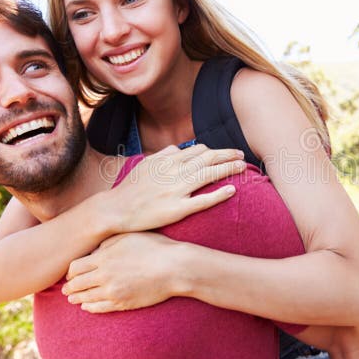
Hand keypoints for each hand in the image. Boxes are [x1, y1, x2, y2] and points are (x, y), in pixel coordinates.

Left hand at [62, 232, 181, 312]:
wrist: (174, 267)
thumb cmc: (154, 247)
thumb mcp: (128, 237)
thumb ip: (106, 244)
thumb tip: (92, 252)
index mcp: (104, 258)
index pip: (75, 267)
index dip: (70, 272)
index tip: (70, 273)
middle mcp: (104, 276)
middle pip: (77, 284)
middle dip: (69, 287)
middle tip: (66, 288)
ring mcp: (113, 291)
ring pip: (86, 298)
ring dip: (77, 298)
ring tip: (73, 298)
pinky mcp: (123, 303)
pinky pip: (99, 308)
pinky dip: (90, 307)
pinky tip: (87, 306)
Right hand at [100, 144, 245, 232]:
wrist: (115, 210)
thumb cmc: (131, 188)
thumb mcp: (146, 164)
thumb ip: (164, 155)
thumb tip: (180, 148)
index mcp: (167, 160)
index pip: (199, 150)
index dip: (217, 150)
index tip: (228, 153)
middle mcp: (174, 172)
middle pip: (208, 159)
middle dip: (228, 155)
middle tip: (242, 156)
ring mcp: (176, 190)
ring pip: (209, 175)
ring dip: (229, 169)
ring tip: (243, 168)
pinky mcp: (177, 209)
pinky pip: (203, 200)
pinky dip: (219, 194)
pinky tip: (233, 190)